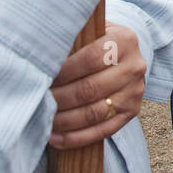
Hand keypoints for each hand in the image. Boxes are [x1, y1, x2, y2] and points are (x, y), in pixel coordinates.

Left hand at [49, 24, 145, 148]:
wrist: (123, 54)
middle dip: (59, 99)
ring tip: (44, 121)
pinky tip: (57, 139)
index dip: (63, 72)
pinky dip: (77, 138)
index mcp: (124, 41)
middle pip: (91, 89)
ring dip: (65, 121)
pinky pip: (103, 130)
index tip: (42, 78)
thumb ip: (72, 41)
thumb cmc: (97, 43)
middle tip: (38, 102)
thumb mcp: (91, 33)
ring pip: (95, 113)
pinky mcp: (132, 111)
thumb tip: (41, 59)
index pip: (90, 59)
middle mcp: (134, 66)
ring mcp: (135, 91)